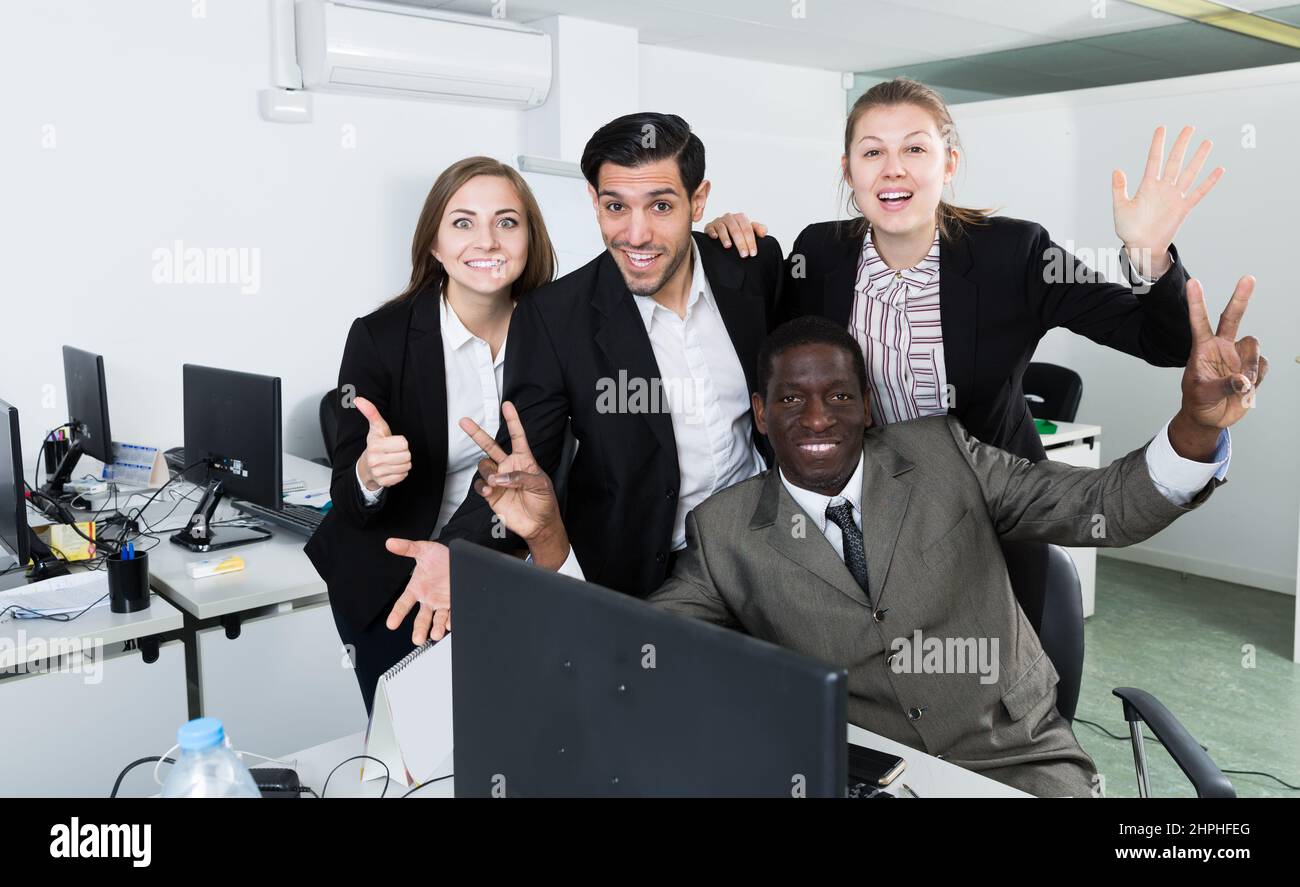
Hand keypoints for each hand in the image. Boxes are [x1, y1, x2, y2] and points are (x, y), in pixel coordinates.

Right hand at [354, 397, 410, 490]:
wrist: (366, 467)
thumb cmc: (374, 445)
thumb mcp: (375, 428)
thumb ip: (370, 412)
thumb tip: (358, 399)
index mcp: (375, 445)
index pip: (403, 443)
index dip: (401, 442)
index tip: (392, 443)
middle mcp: (375, 460)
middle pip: (406, 455)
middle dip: (403, 453)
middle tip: (393, 452)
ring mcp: (379, 472)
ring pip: (406, 466)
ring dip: (403, 463)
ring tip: (393, 460)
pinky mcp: (384, 482)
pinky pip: (403, 476)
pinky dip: (400, 472)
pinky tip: (392, 468)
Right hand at [384, 538, 450, 643]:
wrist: (459, 555)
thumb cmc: (439, 556)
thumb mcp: (423, 549)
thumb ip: (407, 548)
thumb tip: (391, 543)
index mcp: (416, 589)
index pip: (403, 605)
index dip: (397, 615)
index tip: (392, 624)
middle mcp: (428, 599)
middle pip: (421, 618)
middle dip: (419, 629)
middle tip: (417, 639)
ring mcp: (441, 603)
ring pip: (437, 620)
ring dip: (436, 628)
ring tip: (435, 634)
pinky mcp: (454, 603)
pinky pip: (453, 614)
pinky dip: (451, 621)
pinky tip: (450, 624)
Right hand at [459, 401, 567, 566]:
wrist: (538, 524)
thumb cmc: (544, 502)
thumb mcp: (540, 486)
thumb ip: (520, 478)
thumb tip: (499, 477)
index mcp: (524, 460)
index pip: (517, 436)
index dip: (512, 421)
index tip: (507, 405)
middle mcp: (508, 467)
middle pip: (489, 446)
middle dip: (477, 433)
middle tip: (464, 421)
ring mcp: (498, 479)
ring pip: (484, 466)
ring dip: (487, 473)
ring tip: (495, 483)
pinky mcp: (491, 493)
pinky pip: (480, 484)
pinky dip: (482, 485)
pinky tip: (489, 489)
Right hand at [702, 212, 767, 257]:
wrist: (721, 229)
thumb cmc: (737, 230)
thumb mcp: (749, 229)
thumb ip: (758, 229)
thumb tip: (764, 232)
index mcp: (741, 218)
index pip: (747, 229)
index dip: (751, 241)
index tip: (753, 253)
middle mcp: (730, 217)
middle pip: (736, 230)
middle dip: (741, 243)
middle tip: (744, 255)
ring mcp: (719, 221)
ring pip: (723, 228)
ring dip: (725, 237)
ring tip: (728, 247)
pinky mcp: (709, 226)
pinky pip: (710, 228)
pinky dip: (712, 232)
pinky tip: (715, 238)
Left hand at [1113, 125, 1222, 278]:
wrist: (1141, 247)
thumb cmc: (1129, 229)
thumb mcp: (1120, 207)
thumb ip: (1119, 188)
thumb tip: (1116, 170)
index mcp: (1147, 186)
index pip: (1154, 160)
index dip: (1157, 144)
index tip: (1161, 128)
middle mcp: (1163, 188)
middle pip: (1174, 161)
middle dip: (1181, 144)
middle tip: (1189, 127)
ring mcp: (1174, 197)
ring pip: (1189, 172)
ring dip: (1198, 158)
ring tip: (1207, 142)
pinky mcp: (1183, 208)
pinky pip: (1199, 192)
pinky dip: (1209, 182)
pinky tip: (1219, 169)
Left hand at [1170, 276, 1266, 458]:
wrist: (1210, 418)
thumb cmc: (1198, 403)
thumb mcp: (1203, 395)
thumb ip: (1223, 386)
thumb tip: (1243, 380)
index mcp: (1203, 349)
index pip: (1199, 322)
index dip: (1197, 303)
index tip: (1193, 282)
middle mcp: (1222, 347)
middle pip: (1232, 318)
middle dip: (1240, 298)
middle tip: (1248, 278)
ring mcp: (1238, 356)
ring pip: (1254, 346)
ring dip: (1250, 366)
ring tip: (1240, 386)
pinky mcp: (1252, 368)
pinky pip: (1263, 366)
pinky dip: (1257, 379)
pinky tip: (1246, 389)